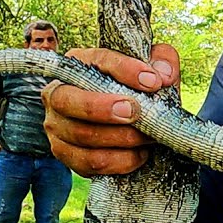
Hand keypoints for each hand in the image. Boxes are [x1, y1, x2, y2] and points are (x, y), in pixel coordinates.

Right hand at [41, 44, 180, 176]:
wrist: (128, 124)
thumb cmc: (138, 91)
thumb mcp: (153, 70)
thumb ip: (162, 62)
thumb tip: (164, 75)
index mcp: (80, 63)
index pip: (97, 60)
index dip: (125, 69)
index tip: (153, 82)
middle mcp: (59, 93)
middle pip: (68, 100)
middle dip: (104, 108)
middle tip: (136, 113)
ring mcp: (57, 126)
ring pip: (82, 134)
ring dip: (121, 138)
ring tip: (148, 136)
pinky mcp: (66, 154)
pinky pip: (90, 162)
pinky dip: (121, 160)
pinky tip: (140, 154)